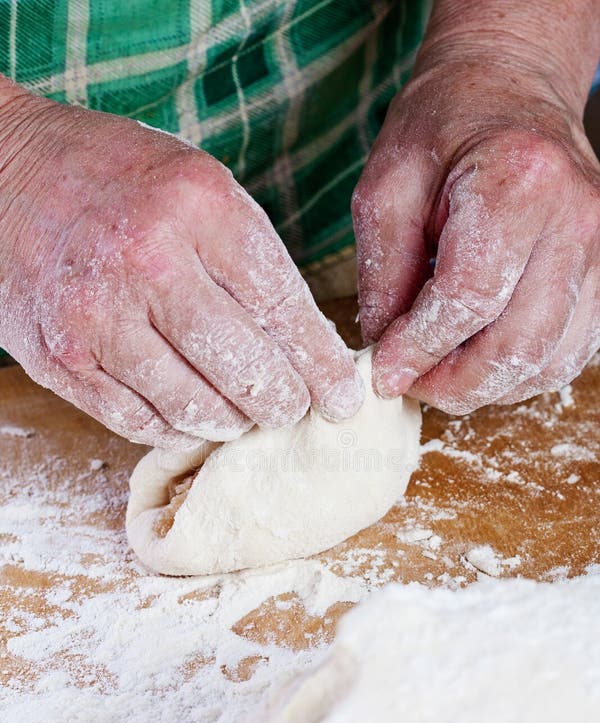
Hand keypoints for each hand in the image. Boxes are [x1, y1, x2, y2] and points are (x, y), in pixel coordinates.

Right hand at [0, 83, 361, 447]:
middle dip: (283, 404)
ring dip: (231, 421)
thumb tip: (307, 348)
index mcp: (199, 208)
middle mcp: (147, 263)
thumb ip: (252, 260)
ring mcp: (97, 317)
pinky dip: (175, 426)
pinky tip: (190, 412)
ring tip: (242, 413)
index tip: (342, 397)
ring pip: (194, 408)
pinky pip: (138, 421)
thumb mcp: (199, 187)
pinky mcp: (61, 360)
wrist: (6, 173)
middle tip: (292, 410)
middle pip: (245, 370)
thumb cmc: (118, 180)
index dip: (320, 365)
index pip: (283, 309)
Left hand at [352, 41, 599, 413]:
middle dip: (453, 384)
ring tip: (438, 374)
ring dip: (486, 387)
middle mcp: (576, 221)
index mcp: (519, 183)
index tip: (384, 371)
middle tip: (409, 385)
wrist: (511, 90)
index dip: (421, 348)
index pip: (470, 298)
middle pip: (517, 345)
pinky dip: (518, 375)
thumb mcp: (387, 184)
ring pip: (546, 362)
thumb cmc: (444, 127)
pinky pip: (568, 355)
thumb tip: (382, 346)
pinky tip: (479, 362)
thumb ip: (381, 269)